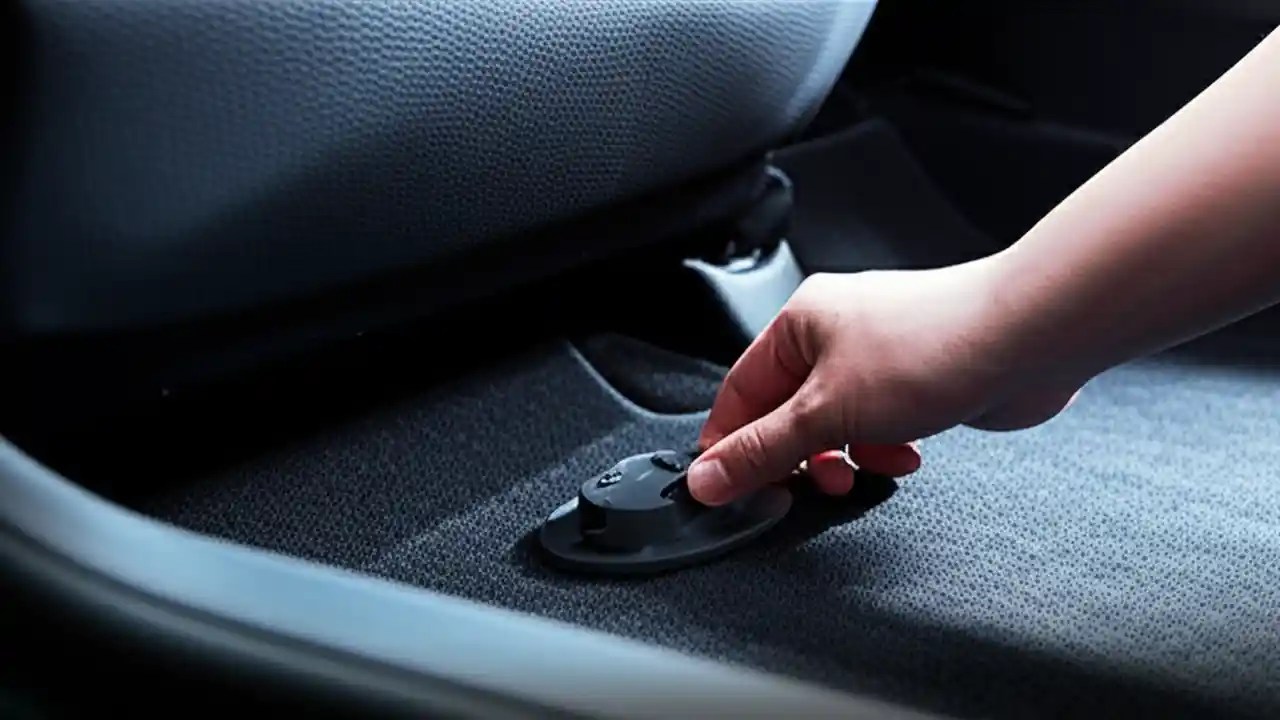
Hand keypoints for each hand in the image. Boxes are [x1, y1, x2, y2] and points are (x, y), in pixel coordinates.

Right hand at [687, 260, 1080, 505]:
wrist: (1027, 337)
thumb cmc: (932, 348)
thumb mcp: (826, 412)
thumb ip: (762, 451)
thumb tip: (706, 477)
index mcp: (800, 323)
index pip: (740, 393)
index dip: (730, 445)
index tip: (726, 489)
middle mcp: (835, 332)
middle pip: (787, 411)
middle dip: (799, 456)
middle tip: (806, 488)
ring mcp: (878, 355)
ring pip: (836, 422)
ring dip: (846, 455)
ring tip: (864, 469)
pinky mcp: (917, 378)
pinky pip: (879, 423)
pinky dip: (885, 445)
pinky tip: (907, 452)